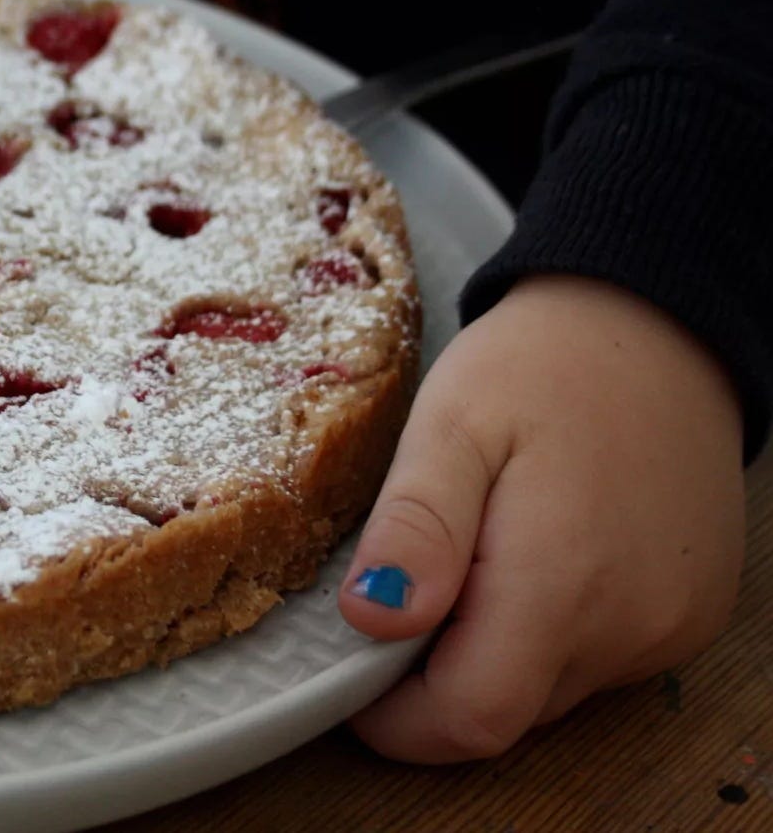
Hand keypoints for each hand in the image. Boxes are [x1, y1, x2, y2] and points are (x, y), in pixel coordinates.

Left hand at [337, 274, 745, 761]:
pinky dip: (545, 631)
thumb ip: (416, 526)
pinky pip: (595, 661)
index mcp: (561, 581)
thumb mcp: (452, 424)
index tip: (354, 667)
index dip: (396, 717)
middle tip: (406, 584)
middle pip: (504, 710)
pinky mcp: (687, 614)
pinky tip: (530, 556)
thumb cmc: (543, 364)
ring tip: (470, 554)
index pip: (468, 718)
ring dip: (491, 650)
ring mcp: (669, 626)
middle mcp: (630, 625)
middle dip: (435, 675)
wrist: (653, 323)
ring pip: (547, 692)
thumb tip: (372, 619)